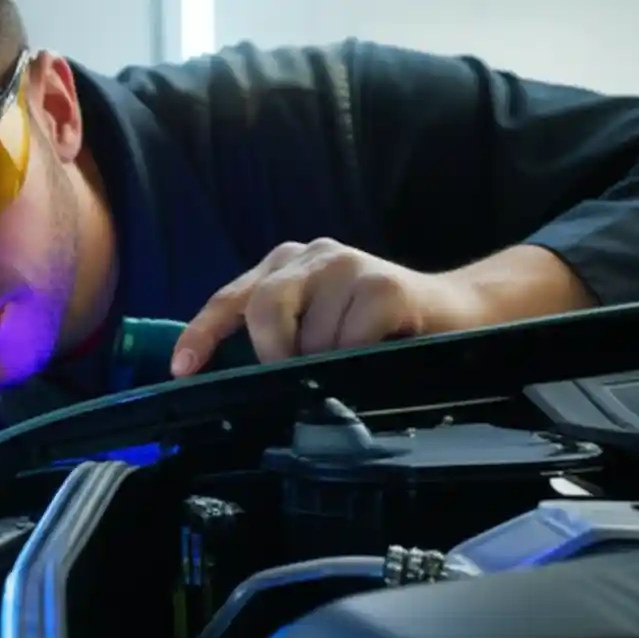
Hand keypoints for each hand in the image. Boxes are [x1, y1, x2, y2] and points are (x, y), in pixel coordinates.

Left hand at [172, 238, 489, 372]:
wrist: (456, 313)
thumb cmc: (376, 329)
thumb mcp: (315, 330)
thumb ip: (277, 340)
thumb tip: (232, 381)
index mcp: (282, 268)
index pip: (229, 300)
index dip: (202, 334)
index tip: (182, 368)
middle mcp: (309, 256)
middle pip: (262, 308)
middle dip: (274, 353)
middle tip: (299, 375)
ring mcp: (347, 264)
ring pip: (309, 334)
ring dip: (328, 362)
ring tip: (357, 356)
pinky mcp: (383, 283)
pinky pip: (349, 338)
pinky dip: (358, 358)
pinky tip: (379, 350)